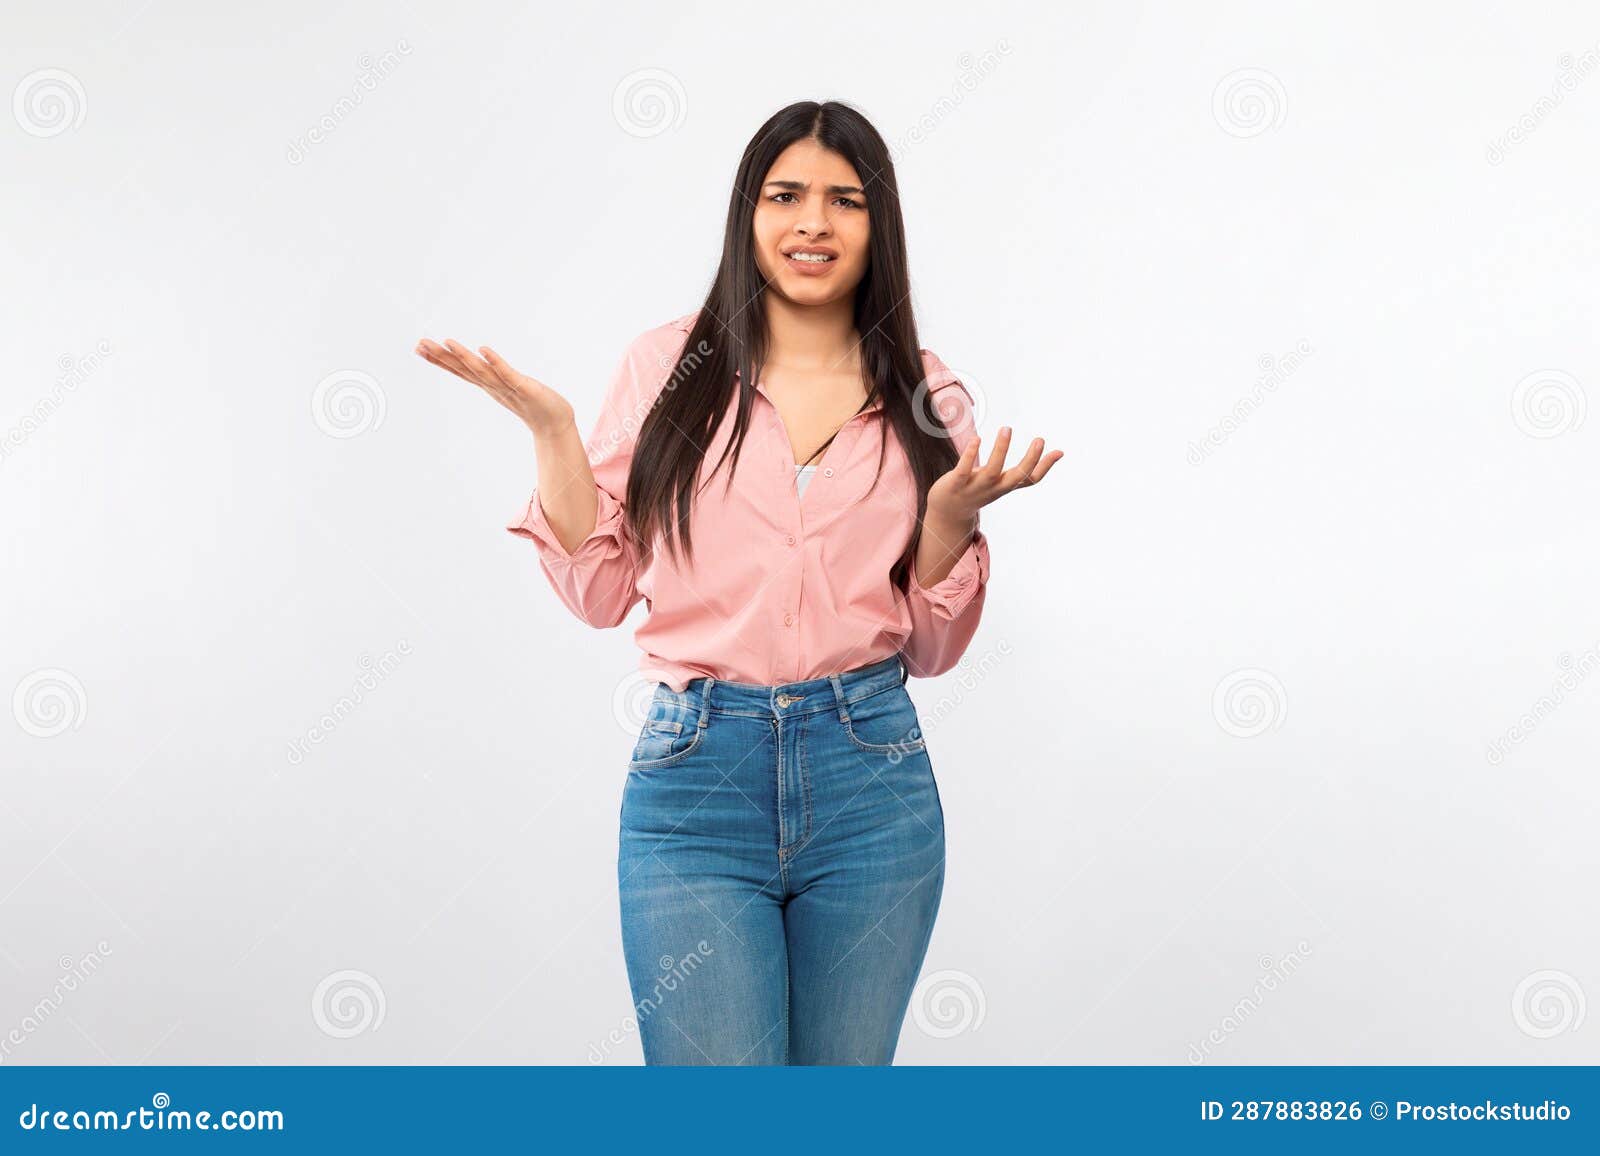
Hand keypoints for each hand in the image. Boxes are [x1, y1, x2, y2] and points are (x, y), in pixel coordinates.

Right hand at [414, 337, 575, 437]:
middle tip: (420, 344)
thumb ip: (494, 376)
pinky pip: (507, 373)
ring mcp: (506, 387)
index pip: (459, 369)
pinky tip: (483, 349)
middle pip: (463, 369)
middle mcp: (492, 386)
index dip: (439, 359)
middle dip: (441, 357)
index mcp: (487, 384)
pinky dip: (495, 362)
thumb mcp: (507, 387)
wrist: (555, 423)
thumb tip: (481, 364)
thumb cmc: (533, 403)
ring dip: (464, 356)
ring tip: (447, 341)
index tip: (419, 347)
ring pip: (480, 371)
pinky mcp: (523, 387)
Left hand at [926, 426, 1061, 523]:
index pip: (1030, 480)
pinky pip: (964, 469)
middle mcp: (994, 488)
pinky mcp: (956, 483)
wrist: (949, 512)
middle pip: (1016, 477)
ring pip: (992, 471)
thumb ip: (1018, 472)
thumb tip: (1032, 462)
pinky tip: (977, 438)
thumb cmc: (979, 490)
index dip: (1045, 467)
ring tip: (1007, 429)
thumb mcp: (1002, 483)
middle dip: (1030, 459)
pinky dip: (971, 454)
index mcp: (1005, 485)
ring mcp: (975, 487)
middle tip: (1040, 439)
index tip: (1059, 451)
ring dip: (1001, 450)